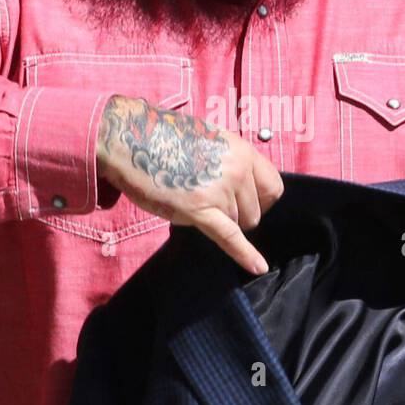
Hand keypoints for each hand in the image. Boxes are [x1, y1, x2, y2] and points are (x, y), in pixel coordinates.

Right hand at [96, 94, 283, 275]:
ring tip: (192, 200)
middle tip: (210, 201)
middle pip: (253, 212)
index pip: (274, 187)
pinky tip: (257, 267)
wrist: (130, 137)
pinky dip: (244, 255)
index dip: (262, 200)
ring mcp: (219, 191)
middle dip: (235, 214)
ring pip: (236, 224)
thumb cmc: (166, 138)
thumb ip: (230, 161)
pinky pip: (229, 237)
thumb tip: (241, 184)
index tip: (249, 202)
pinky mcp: (199, 210)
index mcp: (242, 150)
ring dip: (218, 220)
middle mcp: (237, 170)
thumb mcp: (210, 139)